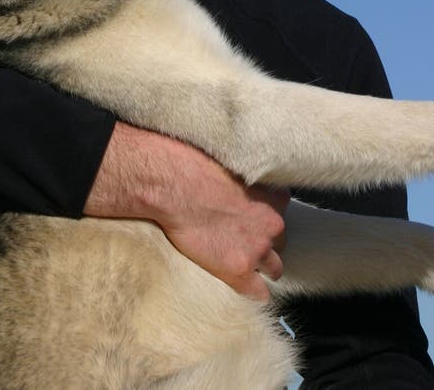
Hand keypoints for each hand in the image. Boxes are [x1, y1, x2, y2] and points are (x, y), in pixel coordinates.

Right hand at [84, 122, 288, 301]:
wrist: (173, 184)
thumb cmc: (194, 163)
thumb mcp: (230, 160)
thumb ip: (242, 174)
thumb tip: (236, 176)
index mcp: (275, 195)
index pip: (280, 210)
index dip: (263, 213)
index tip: (248, 213)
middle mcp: (274, 223)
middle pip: (279, 239)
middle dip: (263, 239)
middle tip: (240, 235)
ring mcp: (258, 249)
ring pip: (275, 268)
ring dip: (261, 266)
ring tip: (242, 262)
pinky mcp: (239, 270)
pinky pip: (259, 293)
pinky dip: (252, 291)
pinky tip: (243, 287)